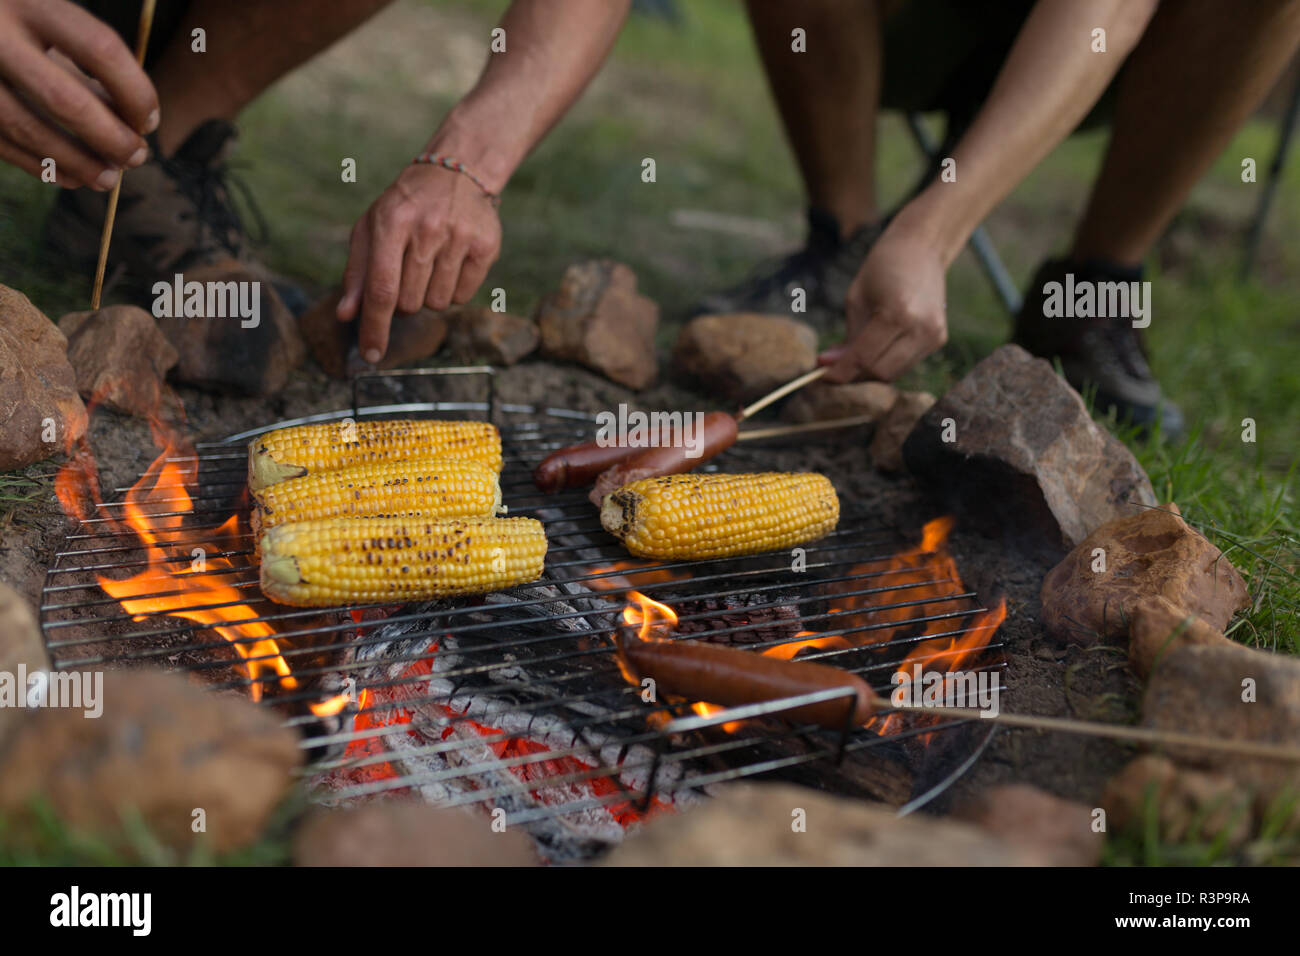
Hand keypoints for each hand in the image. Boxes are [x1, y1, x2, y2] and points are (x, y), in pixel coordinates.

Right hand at [0, 0, 156, 188]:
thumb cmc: (19, 24)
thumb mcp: (53, 28)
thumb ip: (90, 69)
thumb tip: (135, 127)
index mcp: (31, 4)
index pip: (100, 50)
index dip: (135, 92)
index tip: (149, 121)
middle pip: (64, 99)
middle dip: (109, 139)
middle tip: (136, 157)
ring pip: (27, 128)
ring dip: (76, 162)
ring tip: (108, 178)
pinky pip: (2, 142)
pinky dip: (42, 166)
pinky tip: (72, 177)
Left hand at [337, 162, 501, 362]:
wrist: (456, 172)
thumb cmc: (405, 207)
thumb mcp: (371, 228)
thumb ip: (356, 272)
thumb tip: (346, 315)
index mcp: (391, 222)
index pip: (381, 288)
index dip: (374, 327)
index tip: (371, 354)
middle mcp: (427, 229)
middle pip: (408, 302)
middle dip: (402, 302)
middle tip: (406, 273)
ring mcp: (459, 237)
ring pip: (436, 303)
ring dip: (427, 296)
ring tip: (430, 264)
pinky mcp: (485, 247)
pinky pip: (463, 297)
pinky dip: (452, 291)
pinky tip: (450, 264)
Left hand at [818, 224, 947, 382]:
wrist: (921, 248)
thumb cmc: (883, 268)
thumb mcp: (856, 300)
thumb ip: (846, 338)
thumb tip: (827, 367)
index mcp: (898, 314)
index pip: (864, 358)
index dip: (840, 372)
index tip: (819, 376)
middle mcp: (921, 328)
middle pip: (880, 372)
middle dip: (852, 375)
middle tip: (831, 368)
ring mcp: (934, 335)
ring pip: (893, 373)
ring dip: (868, 372)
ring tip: (850, 358)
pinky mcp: (939, 339)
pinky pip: (905, 364)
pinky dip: (885, 363)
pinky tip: (873, 349)